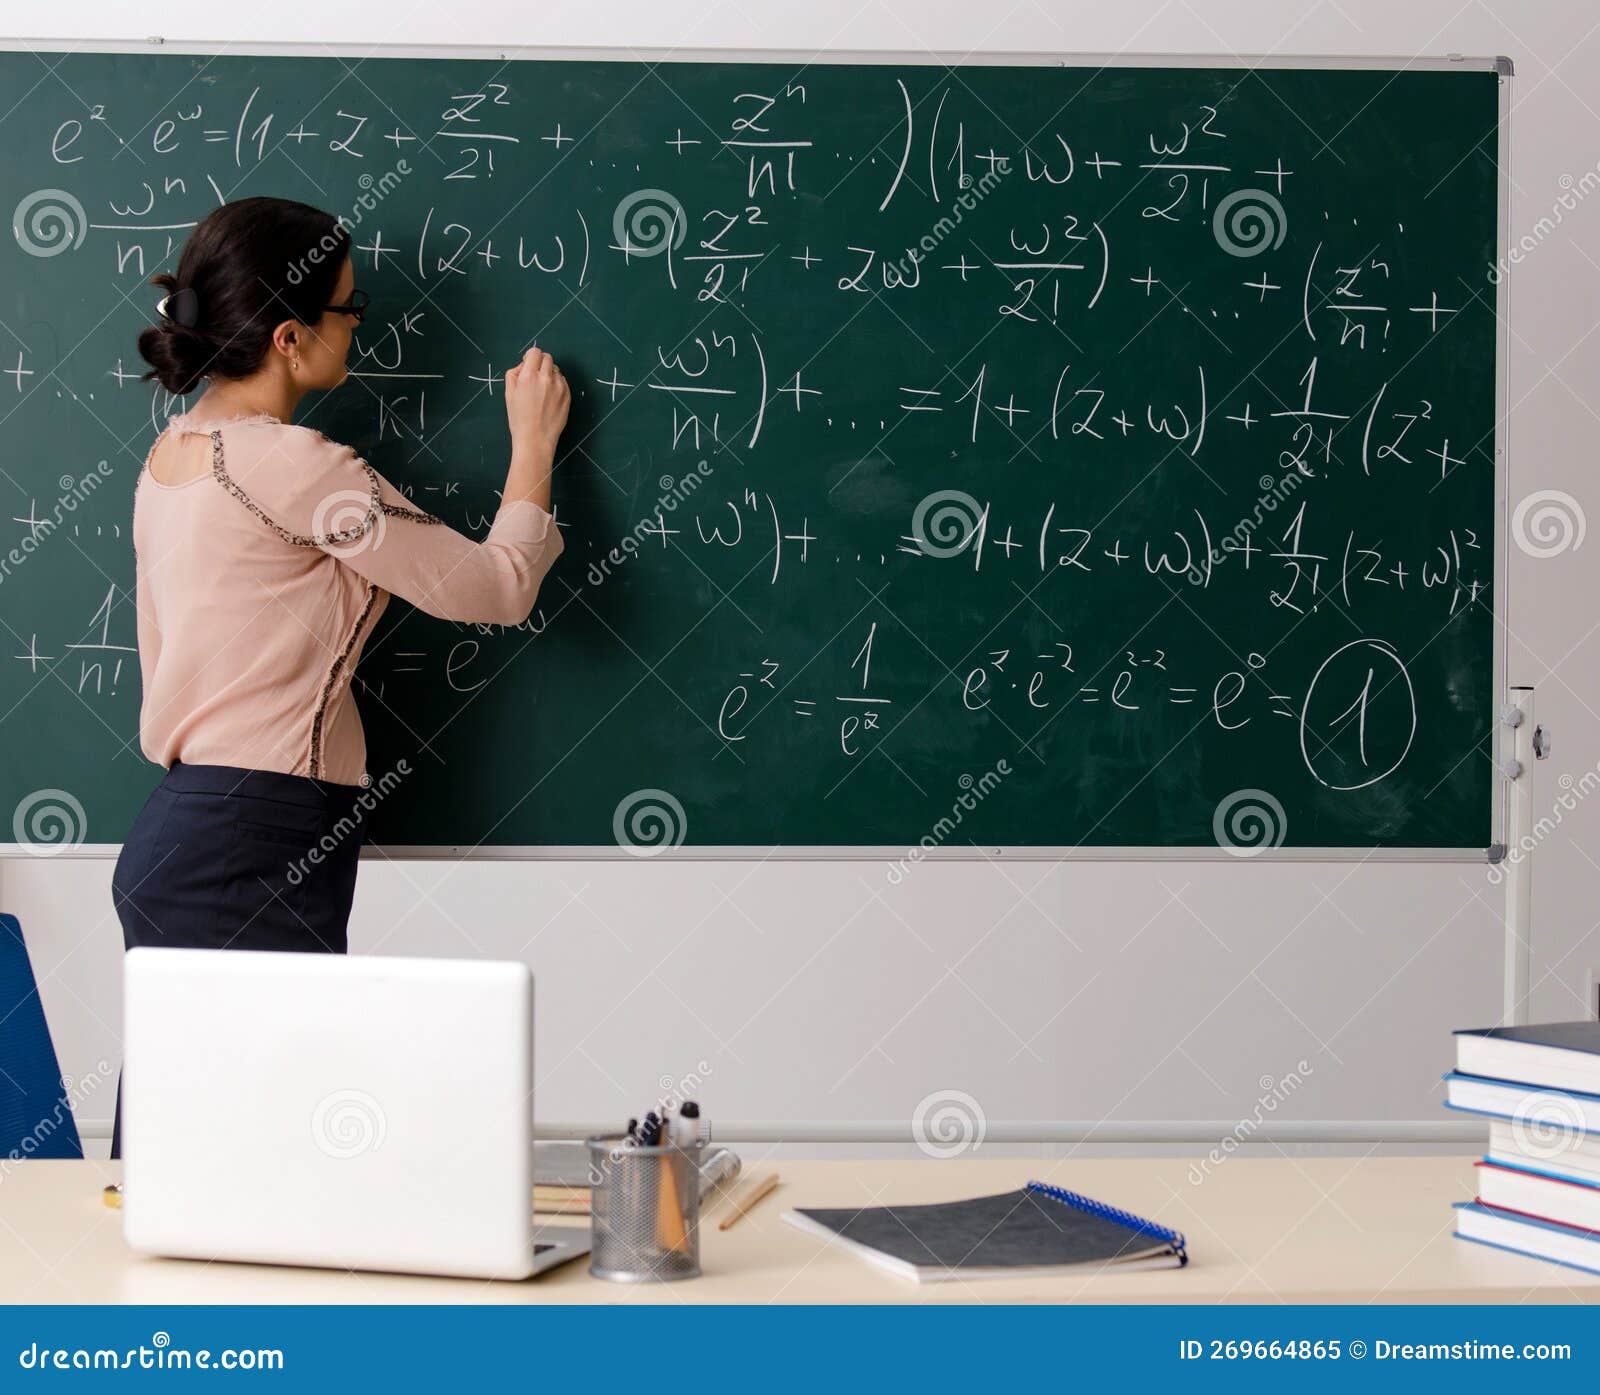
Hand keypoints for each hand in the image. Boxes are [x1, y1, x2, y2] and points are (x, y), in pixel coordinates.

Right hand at [505, 346, 570, 461]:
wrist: (535, 439)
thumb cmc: (519, 418)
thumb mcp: (508, 393)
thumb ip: (514, 374)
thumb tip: (524, 365)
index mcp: (528, 376)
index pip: (535, 352)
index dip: (530, 356)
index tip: (529, 364)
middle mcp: (545, 378)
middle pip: (547, 358)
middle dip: (540, 363)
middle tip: (536, 376)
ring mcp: (559, 386)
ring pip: (556, 370)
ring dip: (549, 374)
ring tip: (543, 390)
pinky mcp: (568, 394)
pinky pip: (563, 381)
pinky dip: (557, 384)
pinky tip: (550, 398)